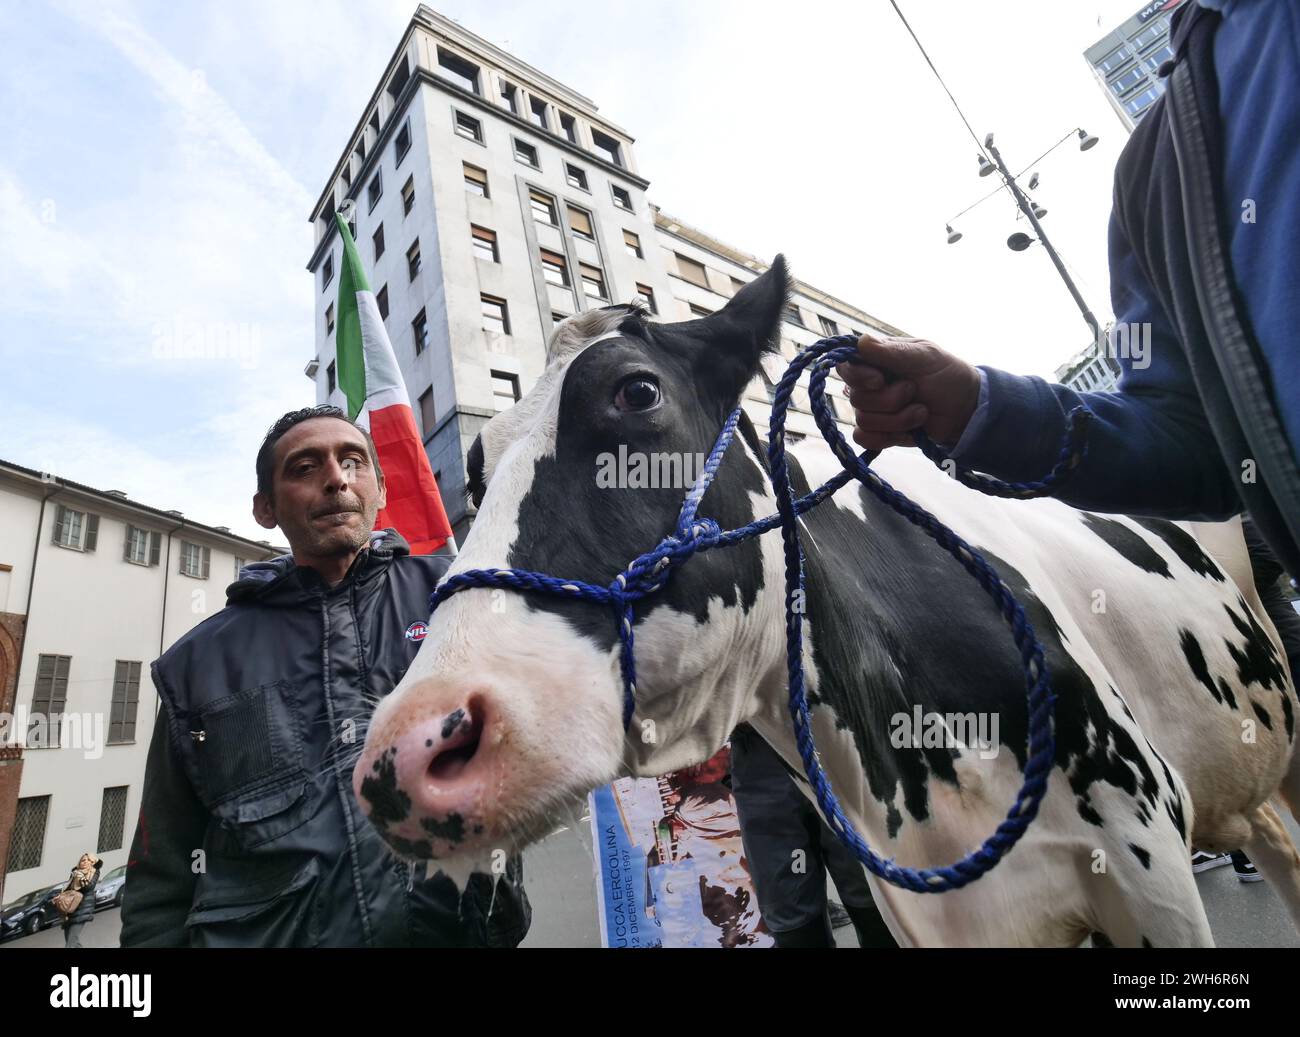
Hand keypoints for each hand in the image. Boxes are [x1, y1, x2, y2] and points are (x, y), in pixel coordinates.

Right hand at [836, 333, 981, 451]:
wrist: (965, 409)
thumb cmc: (946, 375)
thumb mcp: (924, 356)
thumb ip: (891, 352)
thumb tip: (861, 341)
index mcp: (875, 361)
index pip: (846, 366)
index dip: (858, 376)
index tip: (879, 380)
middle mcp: (868, 385)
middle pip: (857, 398)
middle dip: (891, 400)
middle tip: (915, 391)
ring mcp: (872, 410)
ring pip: (864, 420)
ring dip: (899, 419)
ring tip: (921, 411)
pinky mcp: (878, 433)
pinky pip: (864, 439)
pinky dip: (888, 437)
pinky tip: (908, 432)